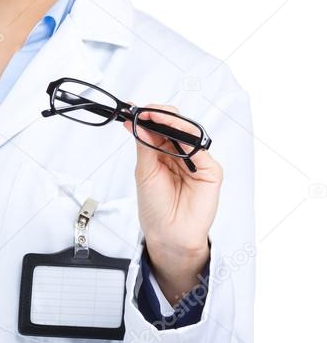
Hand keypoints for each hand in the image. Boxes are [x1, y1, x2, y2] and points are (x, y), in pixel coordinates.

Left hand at [122, 106, 220, 296]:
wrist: (168, 233)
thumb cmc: (155, 207)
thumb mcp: (144, 171)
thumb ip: (144, 146)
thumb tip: (135, 122)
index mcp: (163, 154)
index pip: (158, 128)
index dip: (147, 116)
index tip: (132, 108)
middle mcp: (181, 155)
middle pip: (174, 126)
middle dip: (159, 114)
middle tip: (144, 110)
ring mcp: (196, 161)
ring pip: (188, 132)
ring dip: (171, 121)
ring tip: (155, 115)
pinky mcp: (210, 170)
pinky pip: (199, 147)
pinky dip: (186, 136)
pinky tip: (172, 130)